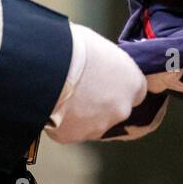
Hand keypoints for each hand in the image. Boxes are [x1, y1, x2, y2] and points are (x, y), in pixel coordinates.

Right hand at [44, 23, 146, 143]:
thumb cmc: (74, 47)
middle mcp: (122, 109)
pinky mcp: (74, 136)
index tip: (106, 80)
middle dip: (101, 102)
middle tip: (82, 88)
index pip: (135, 90)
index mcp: (133, 83)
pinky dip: (63, 121)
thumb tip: (101, 64)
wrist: (47, 69)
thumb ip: (108, 63)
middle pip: (116, 109)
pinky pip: (70, 130)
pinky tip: (52, 105)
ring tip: (63, 95)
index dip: (119, 86)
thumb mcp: (100, 46)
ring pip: (93, 123)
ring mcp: (99, 126)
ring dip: (83, 113)